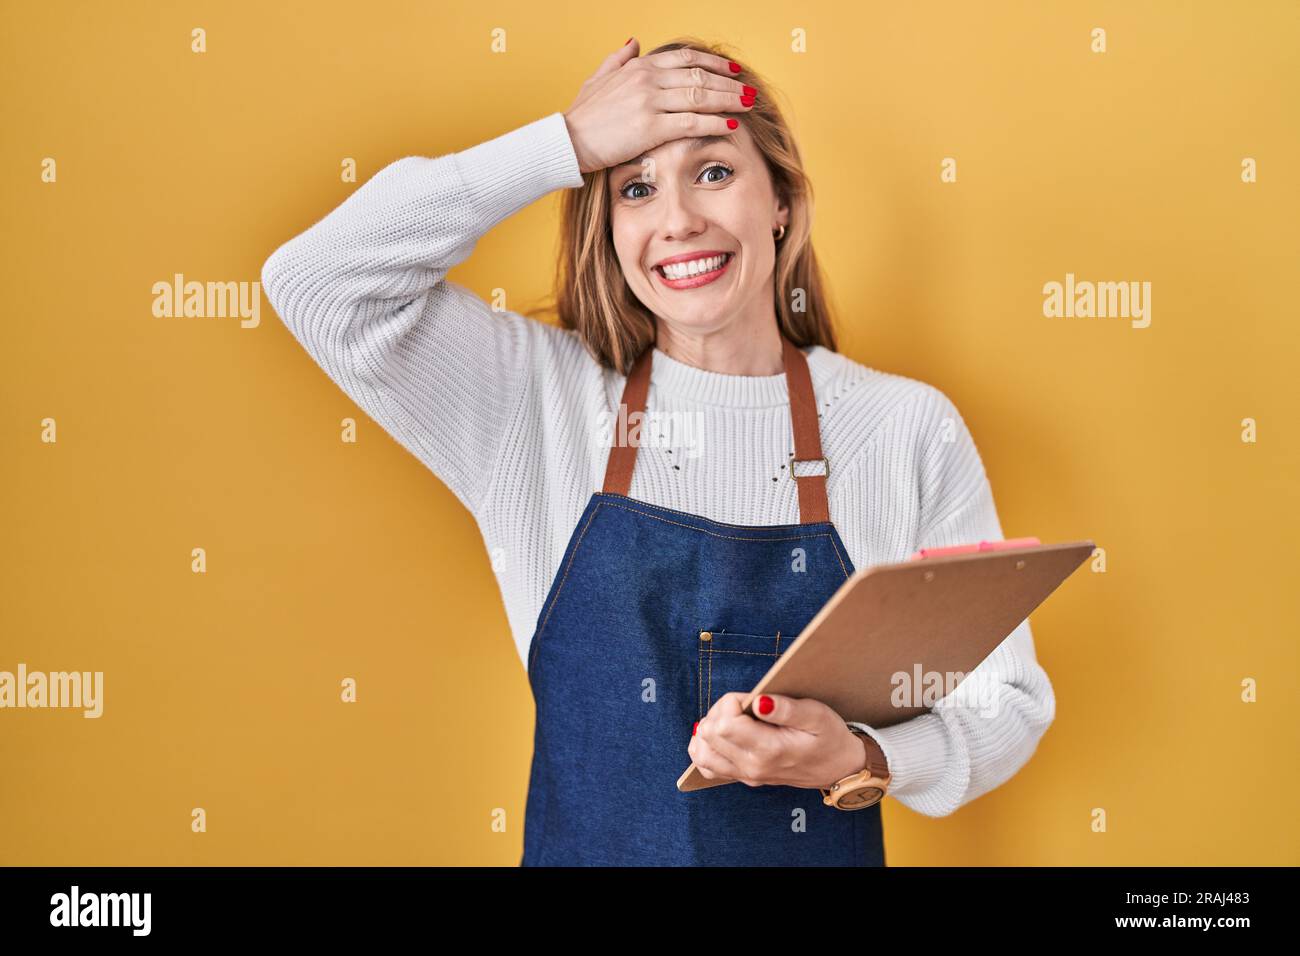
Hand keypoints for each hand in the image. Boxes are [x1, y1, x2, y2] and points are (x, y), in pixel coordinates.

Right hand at [562, 38, 755, 174]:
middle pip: (700, 76)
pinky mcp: (650, 127)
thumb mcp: (598, 78)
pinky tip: (730, 125)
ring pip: (700, 97)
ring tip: (748, 105)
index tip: (731, 70)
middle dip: (728, 83)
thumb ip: (618, 58)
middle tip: (748, 90)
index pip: (686, 59)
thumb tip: (633, 40)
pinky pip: (691, 122)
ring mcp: (650, 102)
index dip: (713, 63)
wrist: (568, 140)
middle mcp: (648, 79)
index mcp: (639, 66)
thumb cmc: (582, 115)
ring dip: (728, 100)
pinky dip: (714, 123)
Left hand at [688, 692, 872, 789]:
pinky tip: (722, 735)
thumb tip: (758, 702)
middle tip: (743, 705)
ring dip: (710, 728)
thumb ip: (786, 708)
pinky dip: (706, 747)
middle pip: (709, 734)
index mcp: (769, 750)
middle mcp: (752, 767)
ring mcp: (746, 775)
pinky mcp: (743, 777)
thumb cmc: (829, 737)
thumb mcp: (816, 715)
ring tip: (733, 718)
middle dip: (720, 711)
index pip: (724, 724)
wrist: (840, 768)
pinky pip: (708, 765)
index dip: (732, 702)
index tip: (752, 699)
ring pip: (702, 752)